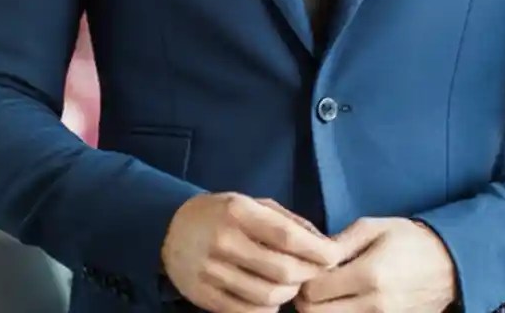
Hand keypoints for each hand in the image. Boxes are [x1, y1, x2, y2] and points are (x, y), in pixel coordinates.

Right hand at [162, 193, 345, 312]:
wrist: (170, 229)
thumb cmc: (223, 214)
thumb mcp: (254, 203)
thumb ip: (289, 222)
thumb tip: (325, 245)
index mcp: (238, 212)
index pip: (287, 236)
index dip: (317, 251)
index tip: (334, 257)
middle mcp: (223, 241)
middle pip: (281, 271)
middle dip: (308, 275)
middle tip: (316, 272)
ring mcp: (211, 271)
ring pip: (267, 296)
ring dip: (289, 294)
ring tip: (292, 283)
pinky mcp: (203, 295)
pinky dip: (267, 310)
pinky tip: (271, 299)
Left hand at [295, 218, 456, 312]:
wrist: (450, 265)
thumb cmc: (410, 241)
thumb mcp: (374, 228)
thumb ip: (339, 243)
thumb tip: (310, 258)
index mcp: (369, 275)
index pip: (313, 290)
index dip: (304, 279)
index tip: (311, 268)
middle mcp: (375, 305)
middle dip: (307, 299)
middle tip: (315, 282)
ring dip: (322, 310)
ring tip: (330, 292)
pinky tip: (346, 301)